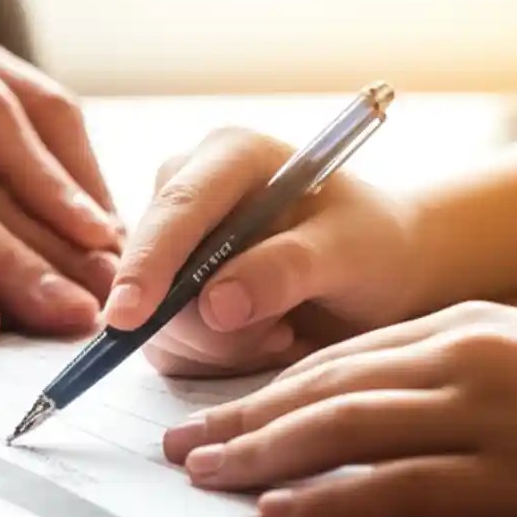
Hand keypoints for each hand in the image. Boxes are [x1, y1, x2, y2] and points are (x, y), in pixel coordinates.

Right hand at [106, 127, 421, 376]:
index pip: (176, 209)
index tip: (130, 316)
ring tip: (283, 330)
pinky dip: (213, 360)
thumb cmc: (377, 246)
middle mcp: (189, 191)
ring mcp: (175, 245)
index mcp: (230, 156)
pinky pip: (167, 343)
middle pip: (155, 271)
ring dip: (220, 346)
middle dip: (209, 324)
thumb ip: (285, 270)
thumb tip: (214, 305)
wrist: (386, 274)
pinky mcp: (171, 292)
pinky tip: (263, 338)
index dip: (148, 264)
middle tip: (282, 333)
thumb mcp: (350, 251)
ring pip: (158, 318)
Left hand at [163, 301, 516, 516]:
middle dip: (240, 417)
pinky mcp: (511, 478)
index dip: (264, 387)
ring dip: (262, 453)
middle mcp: (459, 357)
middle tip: (176, 444)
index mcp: (460, 324)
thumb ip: (446, 370)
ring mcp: (483, 415)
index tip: (213, 410)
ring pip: (343, 428)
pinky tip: (281, 512)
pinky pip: (397, 487)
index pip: (337, 356)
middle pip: (321, 386)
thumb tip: (369, 409)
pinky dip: (331, 500)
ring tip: (201, 474)